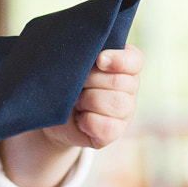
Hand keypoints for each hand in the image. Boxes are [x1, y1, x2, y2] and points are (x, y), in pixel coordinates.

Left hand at [0, 46, 142, 186]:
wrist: (53, 114)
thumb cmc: (64, 82)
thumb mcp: (72, 64)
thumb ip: (83, 55)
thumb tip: (92, 57)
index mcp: (123, 65)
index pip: (134, 60)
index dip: (119, 60)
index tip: (100, 60)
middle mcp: (129, 86)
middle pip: (119, 81)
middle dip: (91, 81)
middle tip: (77, 84)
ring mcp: (125, 110)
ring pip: (114, 103)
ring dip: (87, 101)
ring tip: (77, 101)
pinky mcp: (115, 131)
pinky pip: (105, 126)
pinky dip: (87, 122)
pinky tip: (80, 118)